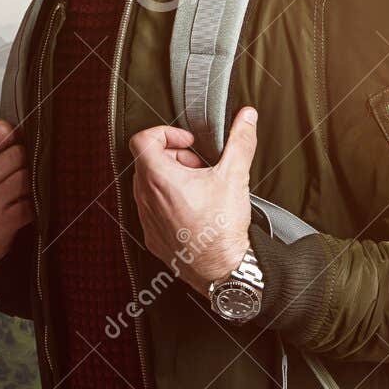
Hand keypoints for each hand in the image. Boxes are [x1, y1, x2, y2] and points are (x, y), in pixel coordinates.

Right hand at [0, 119, 34, 264]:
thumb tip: (24, 129)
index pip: (1, 129)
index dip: (15, 136)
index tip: (16, 145)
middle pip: (20, 153)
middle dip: (25, 163)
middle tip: (18, 175)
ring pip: (28, 179)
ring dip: (29, 187)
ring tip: (19, 194)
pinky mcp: (2, 223)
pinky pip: (30, 206)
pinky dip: (31, 209)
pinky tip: (21, 210)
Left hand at [129, 106, 257, 290]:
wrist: (221, 270)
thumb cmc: (221, 229)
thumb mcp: (234, 176)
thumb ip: (240, 141)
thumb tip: (246, 118)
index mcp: (159, 179)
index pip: (142, 139)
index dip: (165, 133)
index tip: (186, 141)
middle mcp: (146, 198)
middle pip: (147, 161)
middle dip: (174, 156)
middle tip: (197, 164)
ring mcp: (146, 218)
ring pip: (148, 185)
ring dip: (171, 178)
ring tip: (198, 186)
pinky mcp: (152, 236)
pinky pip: (151, 208)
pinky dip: (168, 201)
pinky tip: (193, 207)